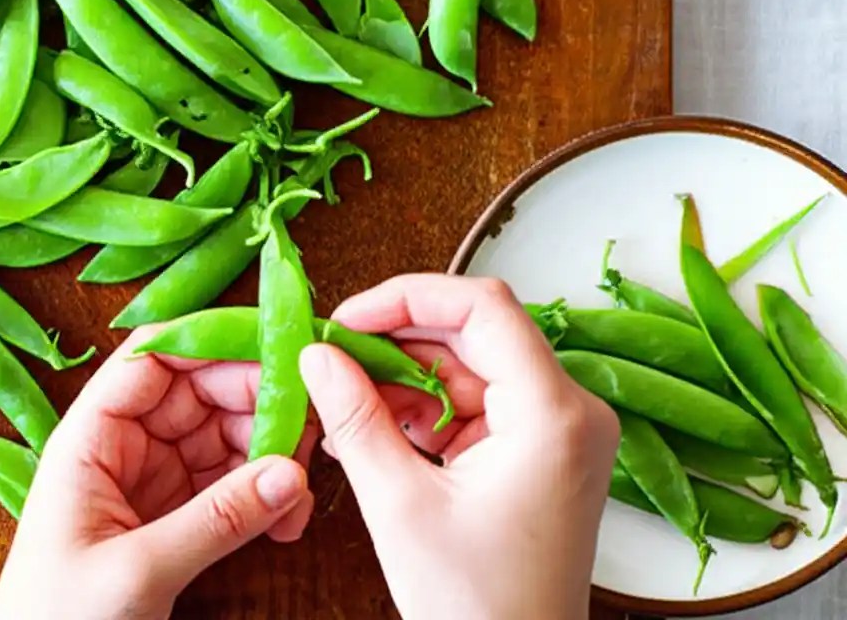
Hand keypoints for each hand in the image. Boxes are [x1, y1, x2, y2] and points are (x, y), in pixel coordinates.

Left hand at [0, 328, 316, 619]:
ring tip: (301, 488)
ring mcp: (152, 481)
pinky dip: (263, 496)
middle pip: (199, 391)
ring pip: (223, 437)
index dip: (212, 341)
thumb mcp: (136, 570)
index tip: (277, 346)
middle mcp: (123, 447)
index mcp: (90, 437)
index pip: (152, 359)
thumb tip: (291, 471)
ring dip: (269, 454)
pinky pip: (230, 485)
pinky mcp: (174, 518)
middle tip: (309, 425)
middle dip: (256, 402)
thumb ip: (216, 519)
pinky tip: (287, 520)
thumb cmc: (55, 619)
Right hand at [302, 275, 618, 619]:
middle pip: (476, 334)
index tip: (346, 318)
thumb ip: (354, 418)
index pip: (482, 308)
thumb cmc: (474, 606)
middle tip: (332, 356)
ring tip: (342, 406)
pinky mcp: (540, 453)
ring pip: (470, 369)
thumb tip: (316, 355)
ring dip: (404, 380)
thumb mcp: (399, 505)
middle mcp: (570, 412)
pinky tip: (373, 431)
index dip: (407, 298)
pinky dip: (423, 412)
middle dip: (398, 340)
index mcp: (553, 415)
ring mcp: (558, 433)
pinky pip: (476, 406)